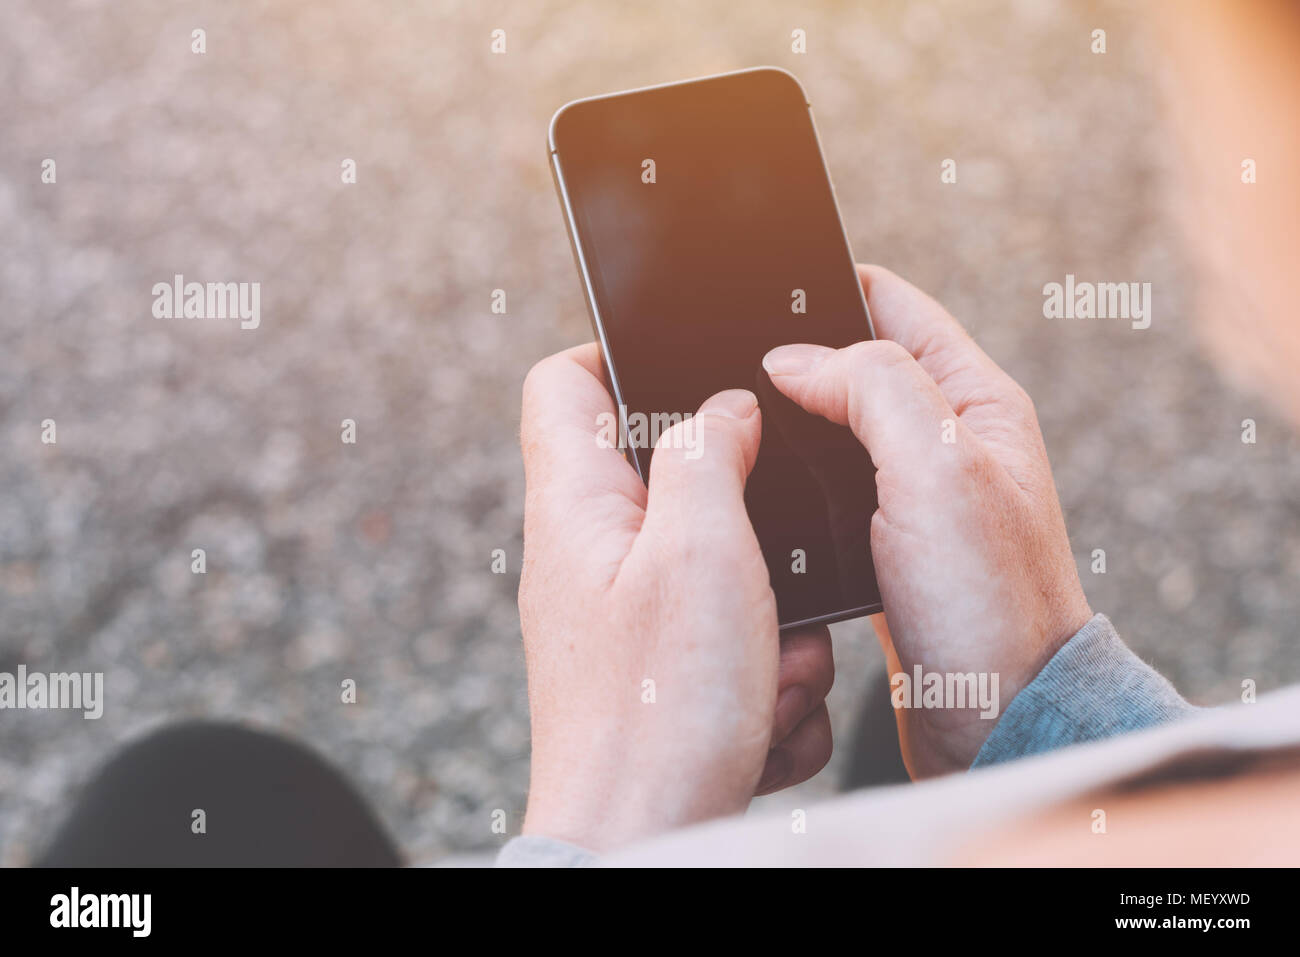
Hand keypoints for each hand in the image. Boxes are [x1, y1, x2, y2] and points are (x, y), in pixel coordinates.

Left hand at [517, 344, 833, 850]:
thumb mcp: (697, 552)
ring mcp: (626, 618)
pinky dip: (764, 673)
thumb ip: (708, 456)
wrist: (646, 839)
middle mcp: (591, 555)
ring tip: (766, 666)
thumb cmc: (658, 709)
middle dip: (746, 521)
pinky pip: (731, 640)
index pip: (562, 385)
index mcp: (578, 507)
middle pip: (673, 480)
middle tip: (763, 565)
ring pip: (721, 569)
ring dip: (769, 617)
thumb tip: (725, 408)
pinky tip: (761, 715)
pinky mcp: (660, 674)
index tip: (692, 363)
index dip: (619, 353)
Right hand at [763, 265, 1092, 777]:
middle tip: (725, 362)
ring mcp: (917, 494)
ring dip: (792, 422)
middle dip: (796, 355)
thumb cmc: (988, 600)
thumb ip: (869, 388)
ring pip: (837, 430)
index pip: (894, 305)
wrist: (997, 722)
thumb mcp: (935, 467)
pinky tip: (759, 492)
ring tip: (731, 421)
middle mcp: (949, 439)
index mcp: (976, 399)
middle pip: (858, 363)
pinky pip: (830, 490)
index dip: (829, 285)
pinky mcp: (887, 546)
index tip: (760, 285)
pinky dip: (797, 482)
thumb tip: (791, 359)